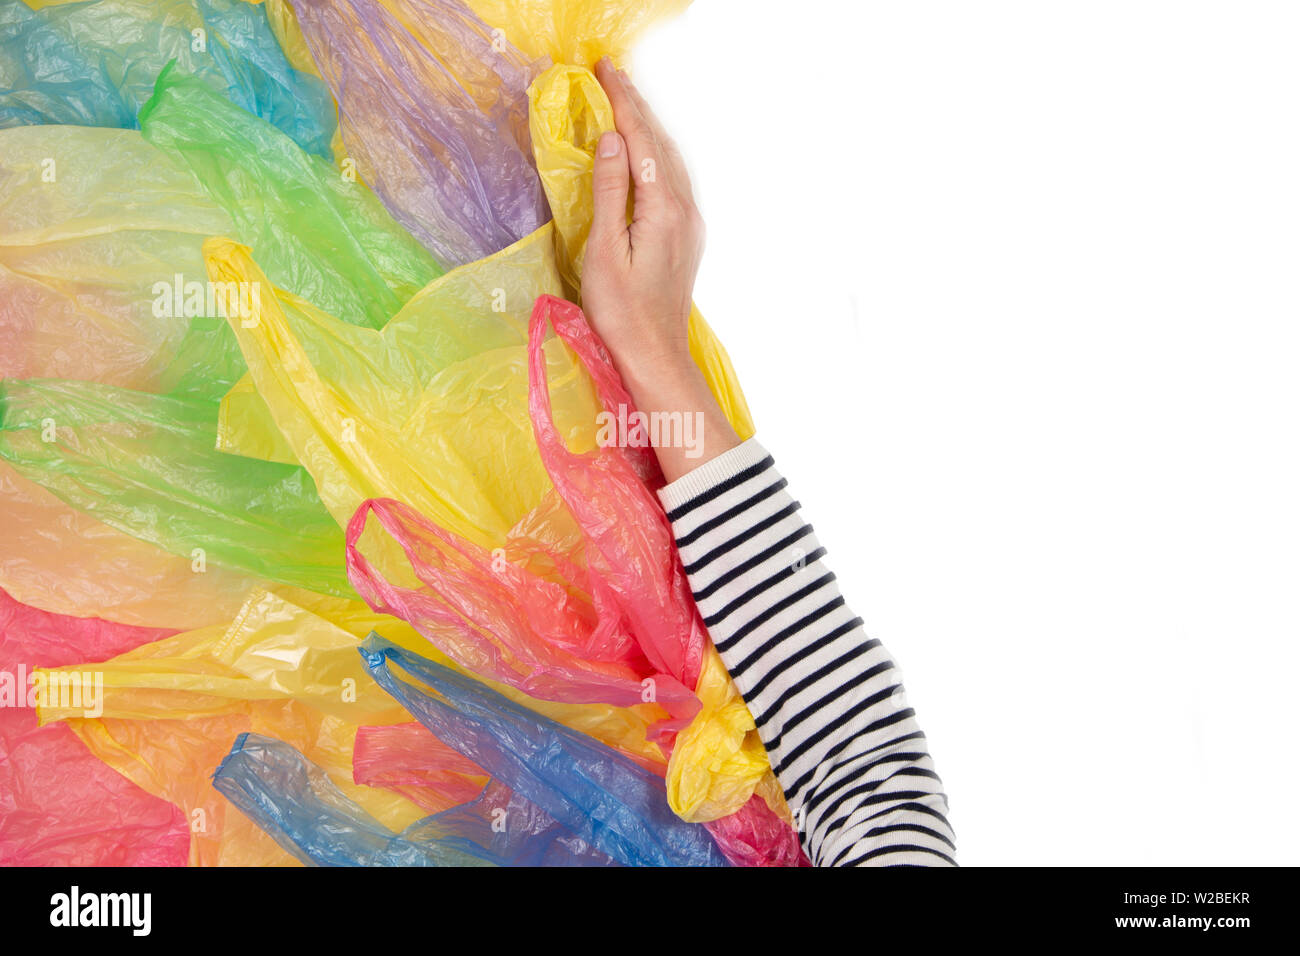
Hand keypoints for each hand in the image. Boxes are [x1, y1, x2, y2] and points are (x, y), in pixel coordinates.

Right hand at [583, 57, 739, 481]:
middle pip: (661, 144)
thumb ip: (610, 192)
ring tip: (623, 100)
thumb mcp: (604, 252)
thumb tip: (610, 141)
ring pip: (671, 159)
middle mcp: (684, 210)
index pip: (642, 141)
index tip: (603, 72)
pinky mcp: (686, 237)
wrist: (656, 358)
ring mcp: (690, 224)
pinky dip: (656, 152)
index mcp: (663, 210)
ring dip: (647, 127)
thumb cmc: (622, 314)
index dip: (623, 103)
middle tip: (609, 74)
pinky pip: (673, 178)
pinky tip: (644, 150)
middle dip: (635, 106)